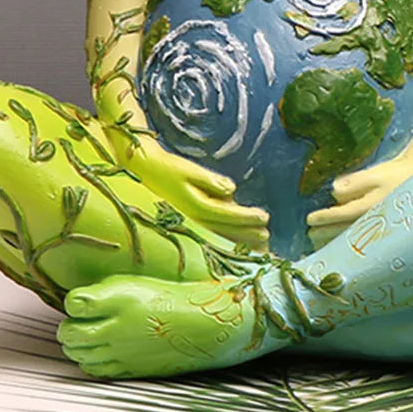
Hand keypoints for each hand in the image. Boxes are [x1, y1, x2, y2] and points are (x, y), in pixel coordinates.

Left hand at [56, 273, 264, 378]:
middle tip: (74, 323)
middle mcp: (116, 326)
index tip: (79, 302)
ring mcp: (121, 350)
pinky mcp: (128, 368)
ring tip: (82, 338)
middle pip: (71, 333)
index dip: (73, 303)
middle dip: (67, 328)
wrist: (199, 325)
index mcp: (120, 298)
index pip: (75, 303)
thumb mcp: (135, 284)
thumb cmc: (169, 298)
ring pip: (79, 353)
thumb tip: (77, 302)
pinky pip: (95, 369)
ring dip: (75, 346)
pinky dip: (88, 362)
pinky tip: (94, 354)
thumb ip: (105, 292)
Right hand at [113, 131, 269, 250]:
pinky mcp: (190, 218)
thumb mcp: (190, 170)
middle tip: (268, 235)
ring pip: (220, 234)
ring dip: (240, 239)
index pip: (227, 214)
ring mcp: (191, 221)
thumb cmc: (168, 167)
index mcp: (194, 206)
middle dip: (247, 234)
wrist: (144, 170)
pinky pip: (214, 231)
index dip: (246, 217)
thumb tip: (232, 190)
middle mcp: (193, 218)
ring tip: (260, 244)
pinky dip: (229, 235)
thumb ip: (211, 181)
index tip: (265, 217)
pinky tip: (241, 238)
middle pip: (226, 230)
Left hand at [306, 147, 412, 244]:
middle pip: (345, 231)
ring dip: (335, 240)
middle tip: (309, 235)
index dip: (325, 217)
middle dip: (326, 234)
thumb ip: (355, 182)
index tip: (309, 220)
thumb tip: (334, 191)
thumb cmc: (396, 174)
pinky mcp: (382, 228)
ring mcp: (379, 227)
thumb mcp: (375, 175)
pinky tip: (339, 241)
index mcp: (371, 208)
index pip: (342, 215)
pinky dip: (346, 238)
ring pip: (352, 237)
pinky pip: (360, 236)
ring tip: (319, 242)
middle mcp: (374, 221)